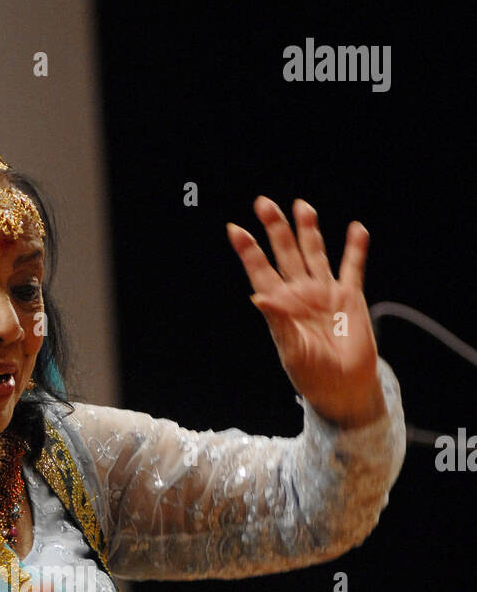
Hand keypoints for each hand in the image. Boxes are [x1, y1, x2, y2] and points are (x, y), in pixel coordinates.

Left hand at [226, 197, 383, 427]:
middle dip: (275, 229)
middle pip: (285, 253)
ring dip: (308, 230)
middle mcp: (300, 294)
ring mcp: (324, 293)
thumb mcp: (292, 351)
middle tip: (263, 202)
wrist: (343, 389)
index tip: (235, 229)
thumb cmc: (312, 376)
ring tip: (302, 206)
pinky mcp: (350, 297)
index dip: (249, 251)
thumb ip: (279, 323)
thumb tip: (259, 297)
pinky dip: (355, 249)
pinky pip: (352, 267)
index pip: (261, 271)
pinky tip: (356, 229)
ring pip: (314, 253)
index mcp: (280, 306)